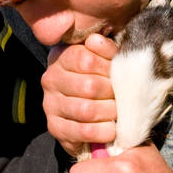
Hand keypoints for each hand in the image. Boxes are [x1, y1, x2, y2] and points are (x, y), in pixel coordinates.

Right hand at [41, 33, 117, 157]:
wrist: (90, 115)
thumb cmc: (100, 81)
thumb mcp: (105, 61)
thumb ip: (105, 50)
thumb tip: (96, 40)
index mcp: (61, 57)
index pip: (85, 59)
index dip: (107, 68)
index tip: (120, 75)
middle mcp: (50, 79)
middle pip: (89, 86)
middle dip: (112, 95)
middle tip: (122, 99)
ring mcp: (50, 104)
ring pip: (86, 110)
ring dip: (108, 114)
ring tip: (118, 114)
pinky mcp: (55, 128)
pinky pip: (82, 131)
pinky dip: (102, 132)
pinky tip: (111, 130)